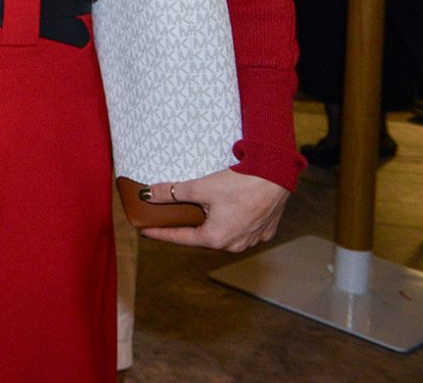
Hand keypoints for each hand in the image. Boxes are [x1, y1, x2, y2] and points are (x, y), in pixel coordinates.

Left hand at [139, 170, 288, 252]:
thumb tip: (149, 194)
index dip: (161, 234)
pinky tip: (223, 213)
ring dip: (209, 226)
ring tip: (195, 216)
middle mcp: (235, 245)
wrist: (276, 177)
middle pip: (202, 237)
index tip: (145, 231)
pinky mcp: (264, 231)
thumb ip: (172, 192)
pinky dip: (229, 222)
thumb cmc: (240, 184)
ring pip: (223, 234)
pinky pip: (240, 230)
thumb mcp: (200, 187)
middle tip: (168, 222)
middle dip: (186, 229)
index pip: (181, 238)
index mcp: (217, 238)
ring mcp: (251, 239)